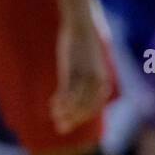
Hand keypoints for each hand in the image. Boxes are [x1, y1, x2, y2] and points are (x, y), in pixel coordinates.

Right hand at [50, 19, 111, 133]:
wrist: (81, 26)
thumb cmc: (83, 45)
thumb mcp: (88, 64)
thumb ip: (86, 78)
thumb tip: (78, 89)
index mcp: (103, 79)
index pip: (96, 106)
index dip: (84, 117)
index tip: (72, 122)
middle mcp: (97, 80)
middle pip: (86, 108)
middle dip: (73, 120)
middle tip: (60, 128)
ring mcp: (85, 75)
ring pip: (76, 102)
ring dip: (65, 113)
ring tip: (55, 118)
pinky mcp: (73, 70)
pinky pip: (67, 91)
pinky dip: (60, 102)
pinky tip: (52, 105)